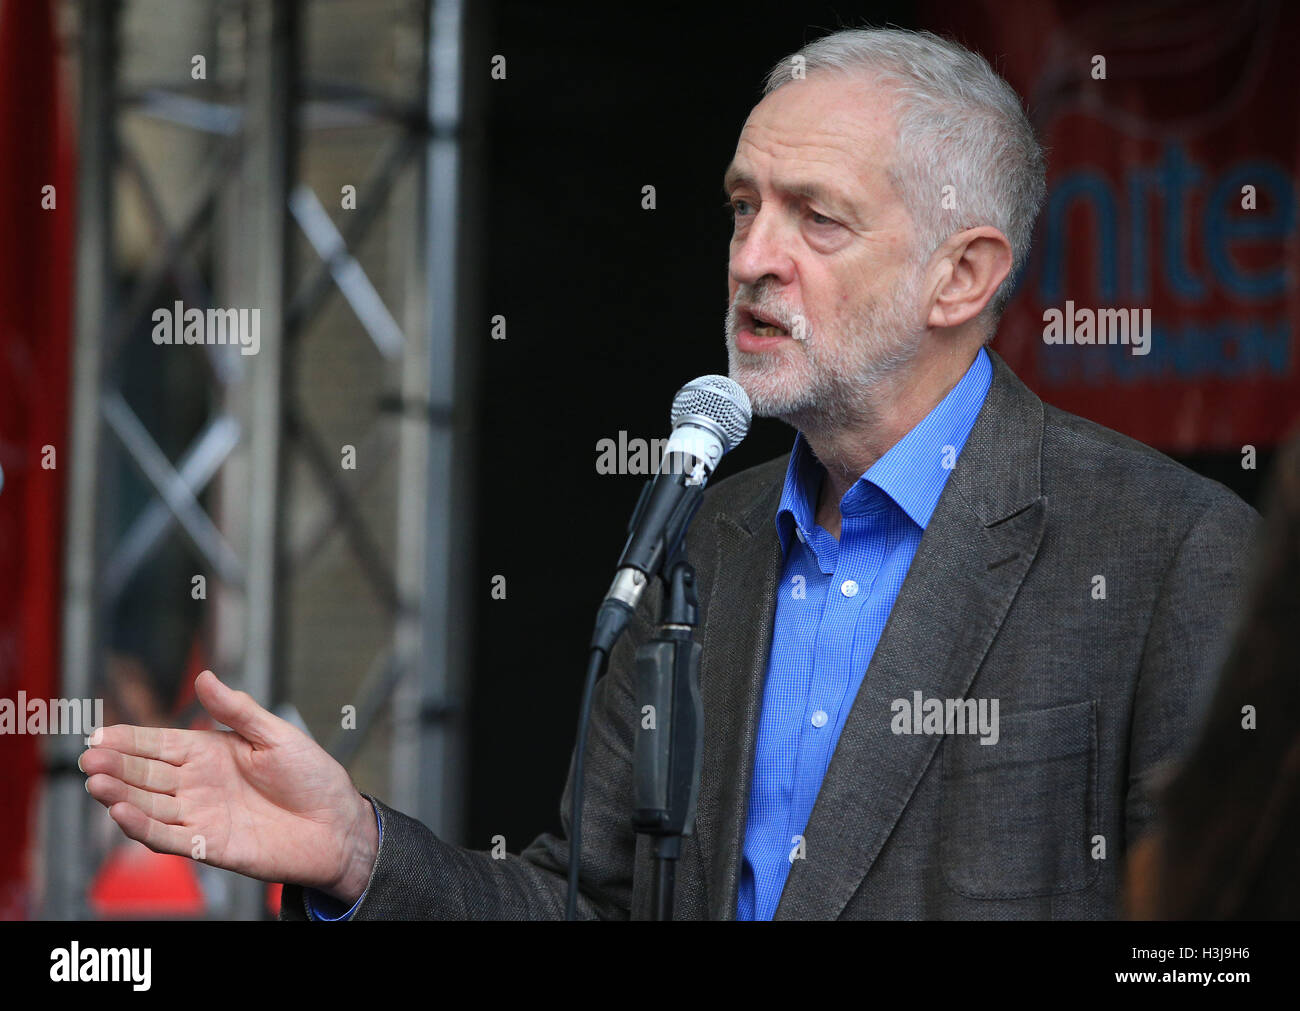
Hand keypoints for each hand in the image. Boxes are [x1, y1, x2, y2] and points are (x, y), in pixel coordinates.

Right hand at [81, 670, 379, 904]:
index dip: (128, 739)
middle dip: (115, 765)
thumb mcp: (276, 733)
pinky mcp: (208, 845)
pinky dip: (142, 826)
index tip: (99, 733)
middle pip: (145, 774)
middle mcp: (198, 784)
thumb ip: (238, 709)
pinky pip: (167, 837)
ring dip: (120, 795)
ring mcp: (200, 815)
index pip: (158, 743)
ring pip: (148, 805)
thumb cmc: (312, 777)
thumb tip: (204, 677)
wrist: (337, 825)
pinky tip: (121, 812)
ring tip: (97, 782)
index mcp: (210, 752)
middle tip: (90, 757)